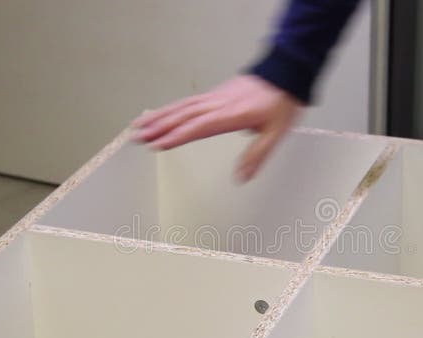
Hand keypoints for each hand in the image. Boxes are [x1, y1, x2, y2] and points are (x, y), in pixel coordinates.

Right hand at [132, 75, 301, 181]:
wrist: (286, 73)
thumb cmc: (281, 104)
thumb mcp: (275, 133)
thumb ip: (256, 155)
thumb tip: (241, 178)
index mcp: (230, 115)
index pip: (198, 127)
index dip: (177, 136)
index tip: (157, 144)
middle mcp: (217, 104)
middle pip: (183, 116)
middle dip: (159, 127)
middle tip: (137, 137)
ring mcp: (215, 96)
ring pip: (182, 107)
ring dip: (159, 116)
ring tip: (138, 126)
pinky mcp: (216, 93)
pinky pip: (188, 101)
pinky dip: (171, 108)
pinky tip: (161, 114)